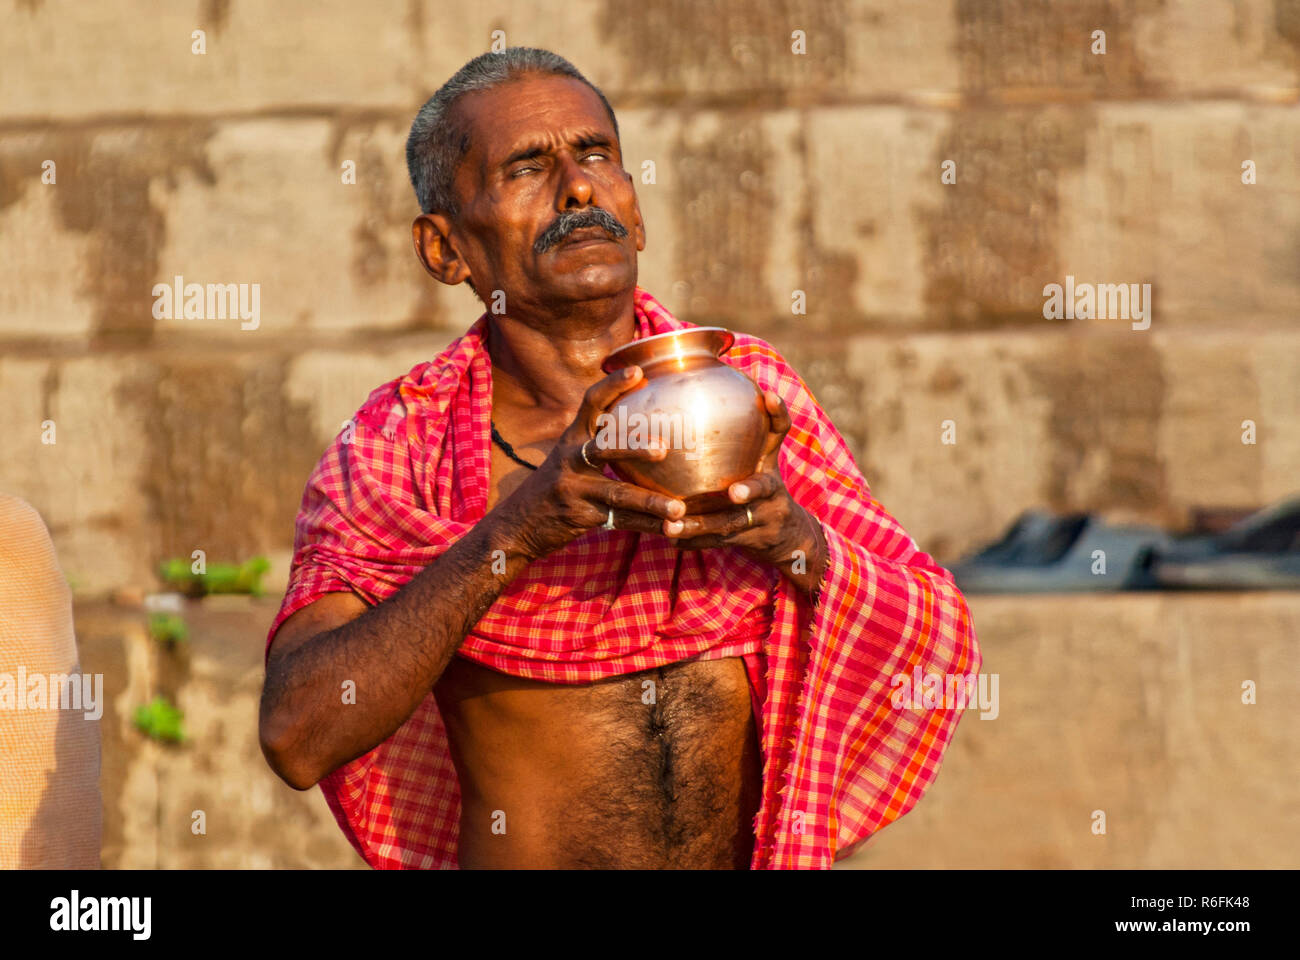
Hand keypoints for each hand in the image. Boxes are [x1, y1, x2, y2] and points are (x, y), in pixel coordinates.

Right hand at [496, 365, 686, 560]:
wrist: (515, 527)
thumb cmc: (552, 489)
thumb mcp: (567, 460)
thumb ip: (597, 445)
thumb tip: (644, 434)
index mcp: (571, 439)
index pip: (591, 403)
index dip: (613, 385)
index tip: (638, 370)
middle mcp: (571, 459)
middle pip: (604, 447)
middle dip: (635, 447)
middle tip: (664, 449)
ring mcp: (574, 488)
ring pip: (618, 492)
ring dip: (651, 501)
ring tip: (679, 508)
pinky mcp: (580, 516)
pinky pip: (620, 520)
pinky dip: (648, 526)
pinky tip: (672, 530)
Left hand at [664, 390, 826, 590]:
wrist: (788, 534)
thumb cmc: (761, 486)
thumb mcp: (759, 456)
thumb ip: (740, 429)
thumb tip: (700, 381)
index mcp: (769, 461)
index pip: (780, 431)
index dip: (779, 413)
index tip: (769, 395)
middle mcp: (772, 489)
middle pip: (764, 488)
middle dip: (750, 489)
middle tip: (733, 492)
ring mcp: (764, 518)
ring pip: (731, 523)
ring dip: (701, 526)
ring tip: (672, 527)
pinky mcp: (751, 540)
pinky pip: (718, 541)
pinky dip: (695, 541)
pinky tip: (672, 540)